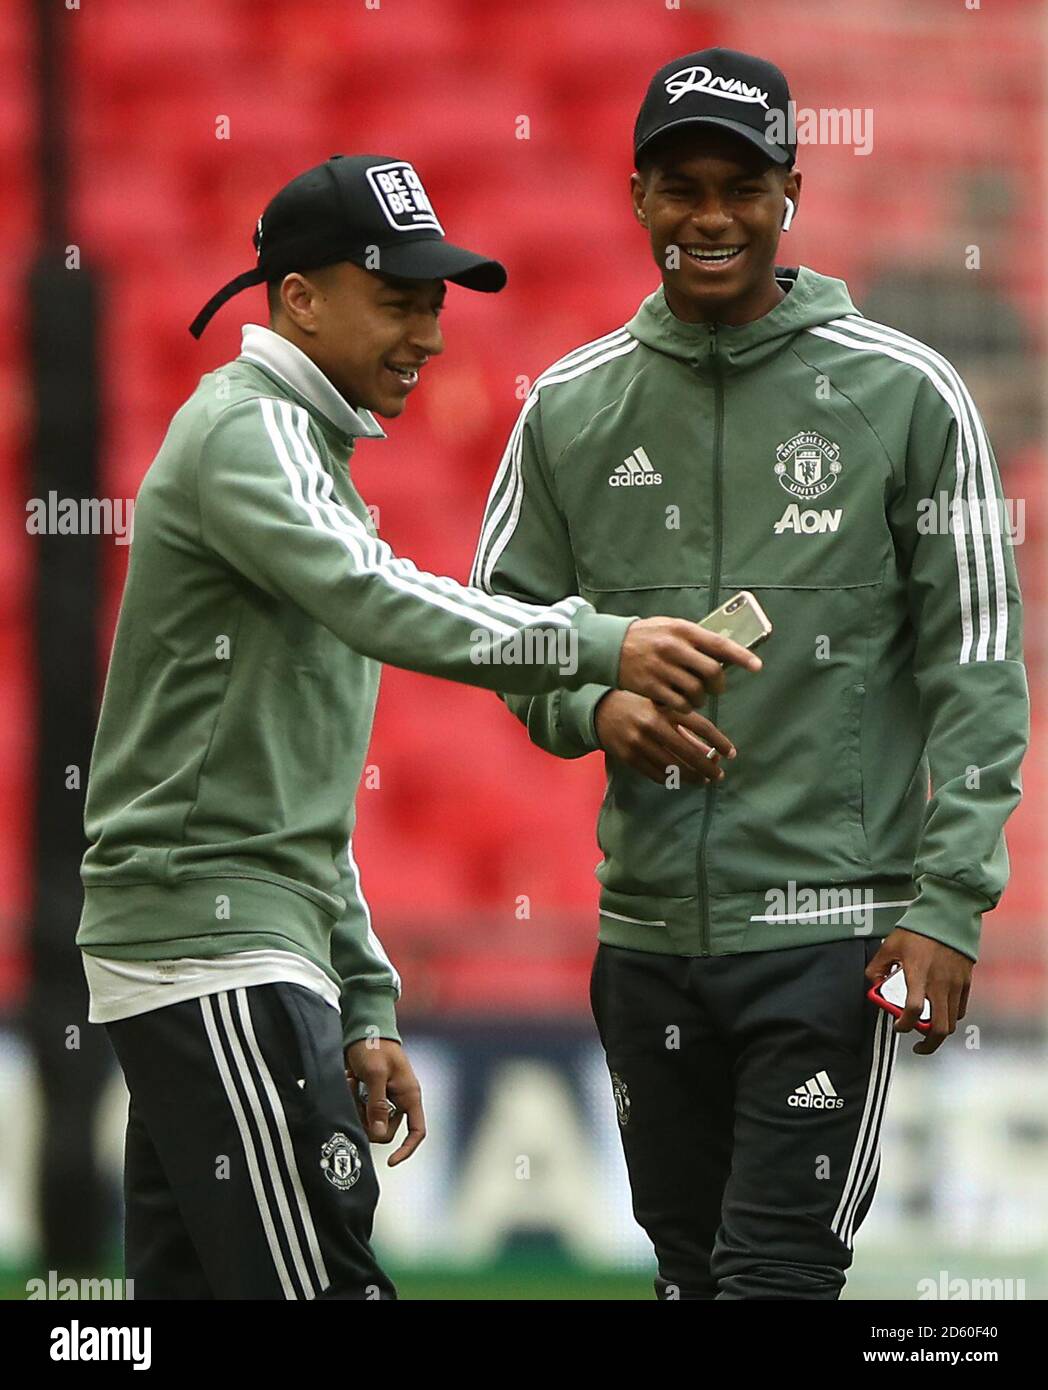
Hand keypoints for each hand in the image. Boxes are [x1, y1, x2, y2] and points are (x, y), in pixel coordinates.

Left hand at [345, 1038, 425, 1165]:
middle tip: (355, 1098)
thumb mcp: (375, 1075)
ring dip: (358, 1107)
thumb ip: (377, 1105)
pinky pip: (363, 1109)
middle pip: (386, 1129)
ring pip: (371, 1120)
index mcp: (409, 1095)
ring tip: (352, 1083)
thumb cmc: (374, 1047)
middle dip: (368, 1119)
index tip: (390, 1161)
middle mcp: (400, 1099)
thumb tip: (379, 1134)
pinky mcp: (373, 1093)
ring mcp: (387, 1097)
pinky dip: (354, 1100)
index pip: (417, 1131)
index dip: (406, 1149)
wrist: (363, 1028)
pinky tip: (351, 1081)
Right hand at [595, 690, 734, 784]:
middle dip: (708, 767)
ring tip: (704, 780)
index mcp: (666, 708)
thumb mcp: (663, 709)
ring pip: (673, 768)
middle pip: (689, 753)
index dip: (719, 742)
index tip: (731, 754)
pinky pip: (656, 774)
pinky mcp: (629, 757)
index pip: (701, 727)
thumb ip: (685, 729)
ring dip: (692, 777)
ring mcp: (639, 743)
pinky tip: (681, 779)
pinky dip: (672, 779)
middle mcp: (653, 725)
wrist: (601, 711)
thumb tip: (711, 753)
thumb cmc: (639, 707)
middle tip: (719, 775)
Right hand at [617, 617, 761, 715]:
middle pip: (711, 672)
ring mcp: (662, 669)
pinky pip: (679, 704)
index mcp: (682, 630)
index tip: (756, 666)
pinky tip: (682, 703)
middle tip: (717, 688)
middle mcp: (674, 649)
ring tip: (696, 696)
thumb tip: (723, 654)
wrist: (609, 646)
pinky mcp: (651, 687)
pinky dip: (685, 707)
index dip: (741, 656)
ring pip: (696, 692)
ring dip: (702, 699)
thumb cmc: (646, 636)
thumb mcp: (670, 627)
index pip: (718, 644)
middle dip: (719, 685)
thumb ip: (693, 639)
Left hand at [865, 929, 973, 1054]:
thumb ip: (878, 966)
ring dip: (939, 1031)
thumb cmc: (918, 929)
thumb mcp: (890, 945)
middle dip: (928, 1044)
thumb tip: (872, 982)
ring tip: (928, 1030)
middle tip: (918, 1045)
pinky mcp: (966, 982)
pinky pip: (961, 1008)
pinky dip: (951, 1017)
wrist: (949, 915)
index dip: (904, 1025)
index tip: (898, 1027)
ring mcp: (955, 985)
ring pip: (952, 1022)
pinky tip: (940, 1013)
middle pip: (939, 1028)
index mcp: (918, 975)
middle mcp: (939, 985)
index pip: (912, 1011)